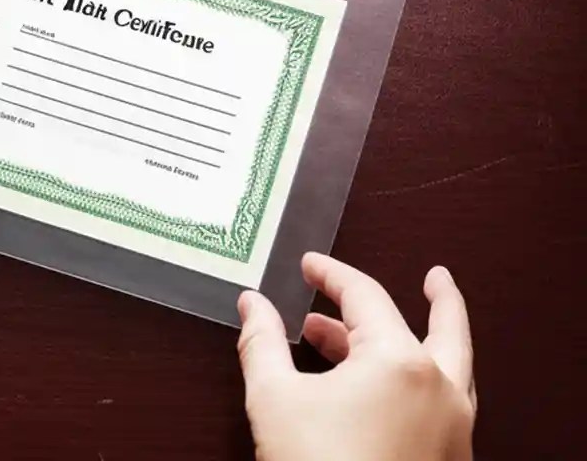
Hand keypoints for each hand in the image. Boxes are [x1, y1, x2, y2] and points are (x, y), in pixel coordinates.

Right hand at [237, 253, 475, 460]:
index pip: (366, 296)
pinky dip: (421, 380)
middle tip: (433, 278)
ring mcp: (454, 426)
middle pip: (446, 325)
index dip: (332, 274)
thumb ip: (261, 343)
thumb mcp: (273, 399)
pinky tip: (387, 389)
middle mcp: (440, 387)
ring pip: (452, 365)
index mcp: (400, 361)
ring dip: (426, 339)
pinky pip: (446, 402)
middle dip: (437, 298)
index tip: (310, 265)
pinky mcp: (452, 457)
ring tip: (392, 332)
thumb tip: (252, 305)